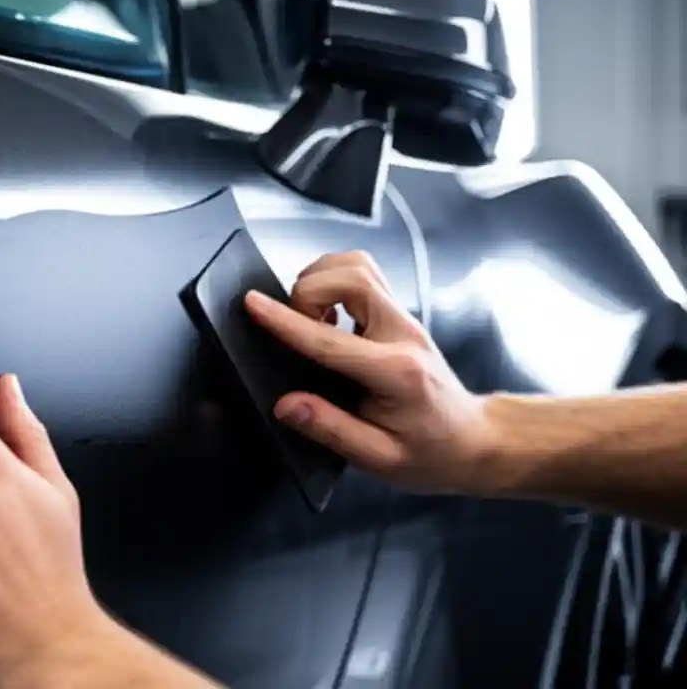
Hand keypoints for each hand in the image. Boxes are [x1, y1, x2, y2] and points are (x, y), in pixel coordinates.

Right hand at [245, 252, 501, 494]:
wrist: (473, 441)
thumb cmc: (430, 454)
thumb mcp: (378, 458)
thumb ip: (330, 429)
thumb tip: (286, 405)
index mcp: (395, 374)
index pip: (328, 340)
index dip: (284, 321)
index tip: (253, 304)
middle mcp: (403, 335)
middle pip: (351, 277)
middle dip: (308, 291)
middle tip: (295, 326)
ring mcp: (404, 320)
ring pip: (358, 266)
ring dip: (322, 280)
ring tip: (309, 318)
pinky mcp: (399, 315)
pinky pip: (363, 276)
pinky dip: (334, 283)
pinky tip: (326, 317)